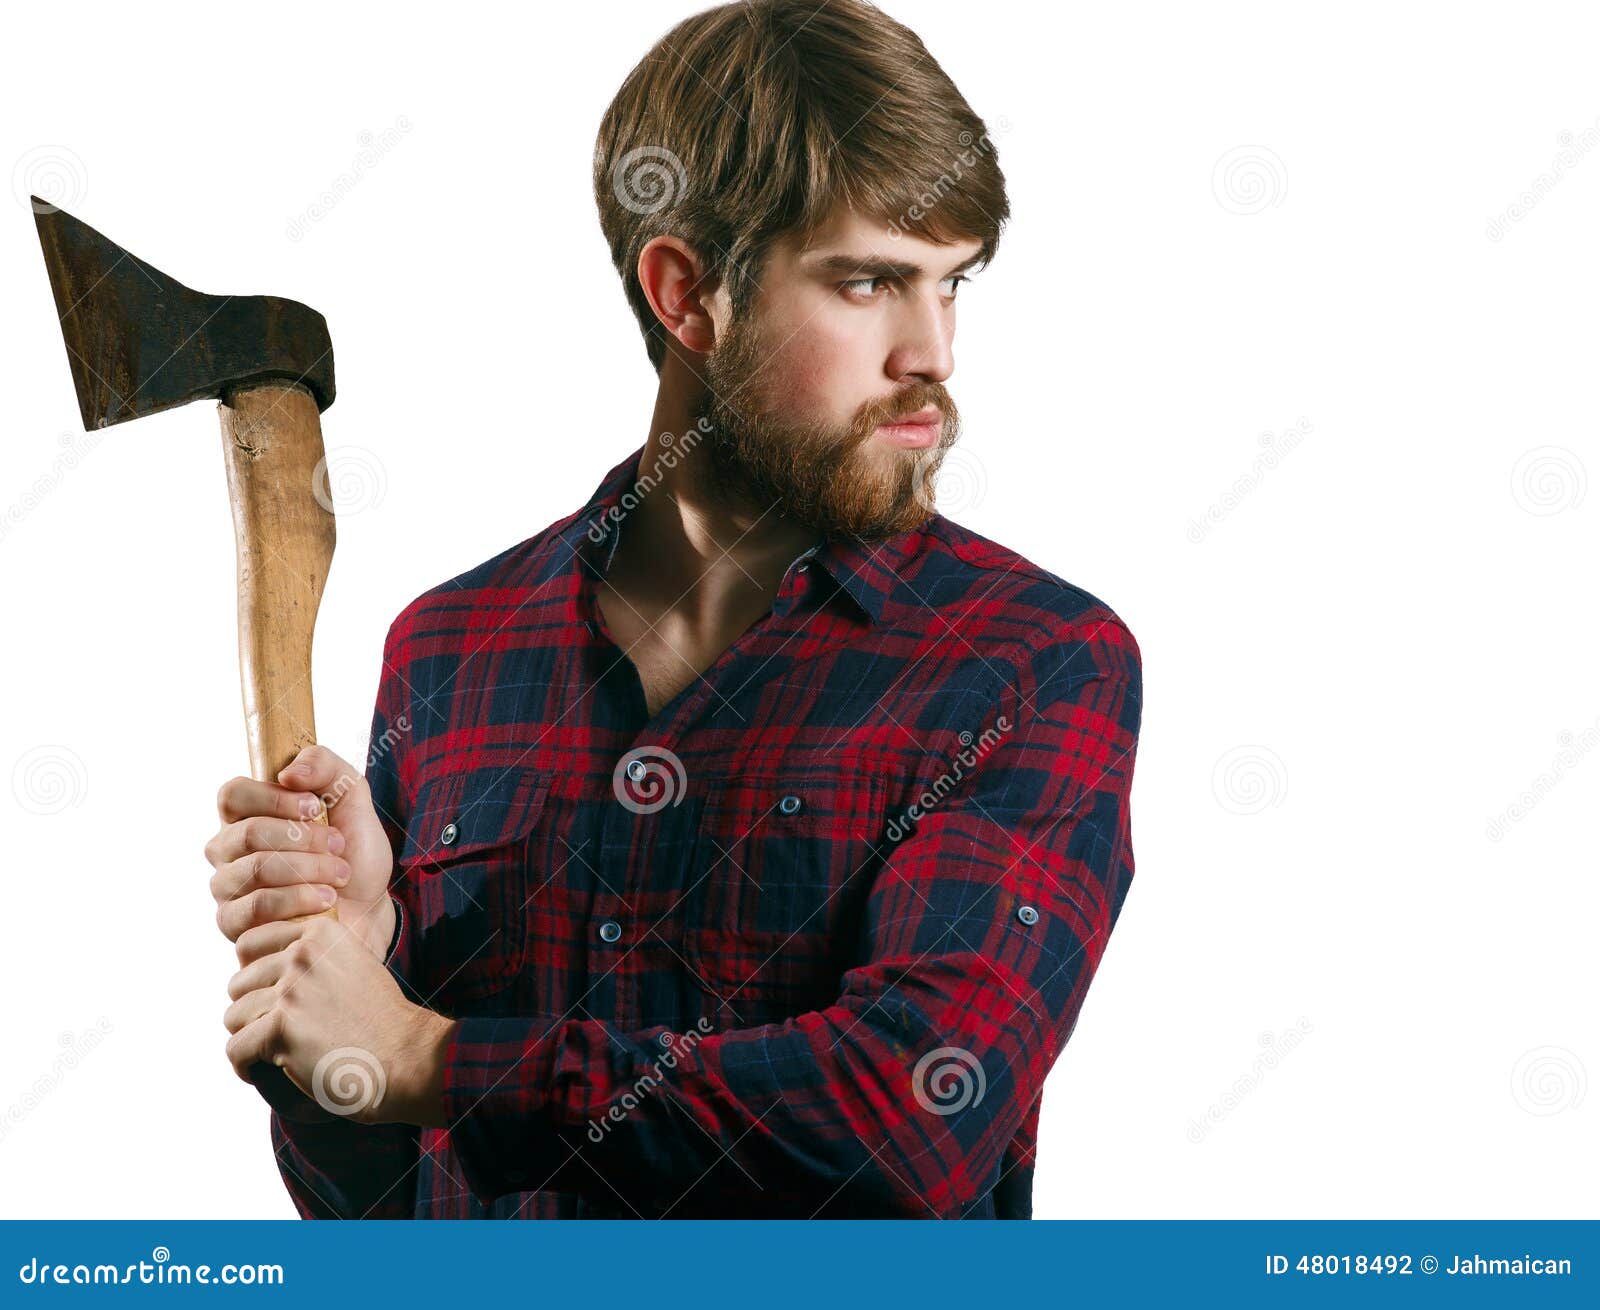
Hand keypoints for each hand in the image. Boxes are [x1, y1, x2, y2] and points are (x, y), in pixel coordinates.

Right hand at [206, 744, 396, 961]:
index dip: (274, 799)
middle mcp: (228, 850)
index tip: (314, 807)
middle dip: (304, 839)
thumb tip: (289, 773)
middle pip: (248, 833)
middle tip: (338, 845)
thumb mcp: (350, 796)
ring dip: (308, 868)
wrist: (368, 906)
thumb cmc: (353, 850)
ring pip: (255, 869)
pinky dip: (299, 899)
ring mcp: (227, 888)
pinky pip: (256, 907)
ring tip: (340, 874)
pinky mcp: (234, 924)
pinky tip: (326, 900)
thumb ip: (324, 766)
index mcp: (246, 814)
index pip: (233, 794)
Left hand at [223, 912, 454, 1126]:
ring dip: (250, 1038)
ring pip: (234, 1015)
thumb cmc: (380, 1021)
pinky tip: (262, 1072)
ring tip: (273, 1052)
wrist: (406, 1057)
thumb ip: (313, 956)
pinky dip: (244, 1066)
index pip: (250, 943)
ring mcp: (291, 989)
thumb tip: (257, 965)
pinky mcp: (281, 1027)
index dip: (258, 976)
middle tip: (277, 1032)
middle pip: (239, 981)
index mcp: (320, 931)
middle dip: (252, 1010)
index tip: (278, 1000)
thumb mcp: (353, 964)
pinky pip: (236, 1047)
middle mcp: (303, 953)